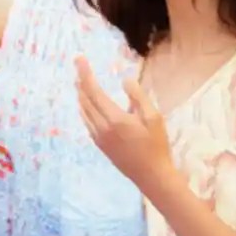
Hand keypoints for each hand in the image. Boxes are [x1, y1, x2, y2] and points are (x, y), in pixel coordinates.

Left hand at [75, 56, 174, 190]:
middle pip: (85, 99)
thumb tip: (125, 80)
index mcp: (114, 119)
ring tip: (80, 81)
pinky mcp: (100, 145)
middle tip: (78, 65)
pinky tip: (86, 105)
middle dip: (80, 80)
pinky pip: (86, 121)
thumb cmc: (156, 146)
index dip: (85, 73)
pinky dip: (84, 108)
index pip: (93, 91)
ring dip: (80, 94)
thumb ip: (138, 97)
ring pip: (83, 111)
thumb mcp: (153, 118)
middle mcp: (101, 128)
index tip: (79, 58)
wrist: (151, 176)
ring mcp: (98, 138)